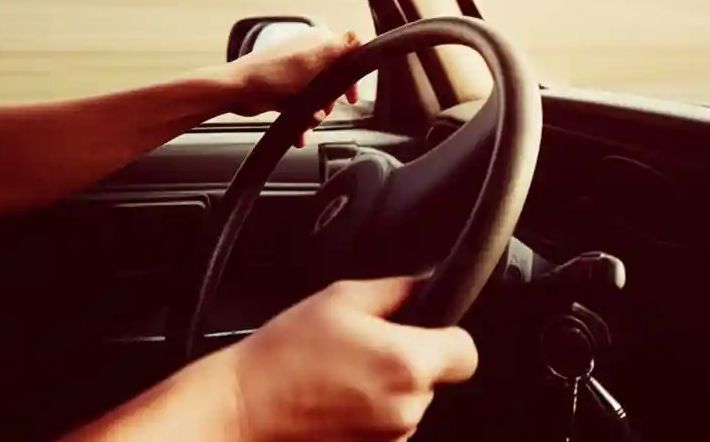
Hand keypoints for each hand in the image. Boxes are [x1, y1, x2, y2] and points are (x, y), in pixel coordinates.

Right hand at [223, 277, 477, 440]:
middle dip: (410, 362)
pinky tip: (336, 402)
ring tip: (342, 376)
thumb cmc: (285, 354)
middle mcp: (406, 408)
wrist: (242, 409)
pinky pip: (388, 430)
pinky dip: (370, 416)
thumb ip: (399, 289)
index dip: (448, 337)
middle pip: (436, 379)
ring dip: (389, 391)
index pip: (466, 352)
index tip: (426, 331)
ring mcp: (391, 441)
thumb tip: (430, 284)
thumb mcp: (343, 298)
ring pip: (410, 405)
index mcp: (407, 363)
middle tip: (364, 349)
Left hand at [224, 28, 362, 145]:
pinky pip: (303, 107)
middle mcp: (308, 56)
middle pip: (333, 82)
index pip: (346, 58)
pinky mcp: (286, 90)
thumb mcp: (313, 60)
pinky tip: (300, 133)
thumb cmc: (273, 74)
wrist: (239, 91)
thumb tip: (359, 37)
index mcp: (317, 43)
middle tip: (323, 109)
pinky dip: (302, 120)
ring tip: (307, 121)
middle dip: (329, 101)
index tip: (350, 97)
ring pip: (319, 98)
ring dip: (315, 114)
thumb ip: (339, 48)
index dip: (350, 79)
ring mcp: (297, 75)